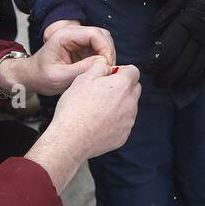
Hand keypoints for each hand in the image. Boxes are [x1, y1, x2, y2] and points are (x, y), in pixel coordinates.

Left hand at [0, 20, 115, 96]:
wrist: (32, 77)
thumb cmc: (40, 76)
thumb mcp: (59, 77)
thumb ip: (80, 69)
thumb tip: (103, 64)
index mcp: (65, 35)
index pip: (94, 34)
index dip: (105, 48)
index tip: (106, 65)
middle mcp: (73, 33)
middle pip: (102, 35)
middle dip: (108, 52)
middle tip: (107, 69)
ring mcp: (79, 40)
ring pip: (103, 42)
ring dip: (106, 56)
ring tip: (102, 71)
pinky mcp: (83, 48)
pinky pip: (100, 50)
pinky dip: (103, 59)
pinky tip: (98, 71)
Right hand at [27, 63, 140, 191]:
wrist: (70, 139)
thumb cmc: (75, 109)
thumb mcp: (83, 78)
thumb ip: (100, 67)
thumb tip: (107, 66)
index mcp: (123, 86)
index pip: (134, 71)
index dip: (121, 71)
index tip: (110, 76)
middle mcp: (130, 103)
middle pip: (134, 88)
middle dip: (123, 86)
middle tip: (103, 91)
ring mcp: (128, 121)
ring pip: (129, 107)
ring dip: (119, 104)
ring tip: (98, 109)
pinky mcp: (123, 136)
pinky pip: (123, 124)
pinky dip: (115, 121)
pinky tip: (99, 122)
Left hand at [145, 0, 204, 92]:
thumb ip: (167, 12)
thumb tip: (152, 29)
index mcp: (188, 20)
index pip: (169, 47)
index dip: (157, 61)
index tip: (147, 69)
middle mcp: (202, 34)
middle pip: (181, 62)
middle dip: (166, 75)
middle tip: (155, 82)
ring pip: (196, 69)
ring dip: (181, 81)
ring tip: (169, 87)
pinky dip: (201, 78)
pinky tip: (192, 86)